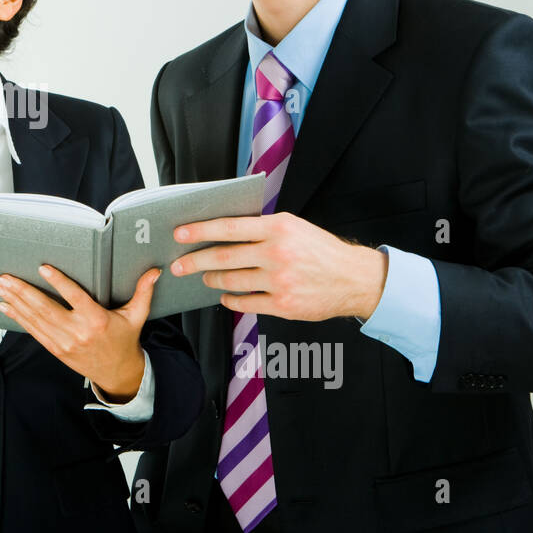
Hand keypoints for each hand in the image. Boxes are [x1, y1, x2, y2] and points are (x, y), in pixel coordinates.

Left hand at [0, 264, 160, 401]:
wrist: (117, 373)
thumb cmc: (125, 340)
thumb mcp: (136, 316)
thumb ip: (143, 292)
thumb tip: (155, 271)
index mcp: (97, 320)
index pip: (75, 297)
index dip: (58, 282)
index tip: (43, 268)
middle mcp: (77, 332)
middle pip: (46, 308)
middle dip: (23, 291)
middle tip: (5, 276)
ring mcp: (64, 342)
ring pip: (35, 319)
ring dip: (15, 302)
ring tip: (0, 286)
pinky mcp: (56, 349)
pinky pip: (33, 331)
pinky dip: (18, 318)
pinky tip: (5, 306)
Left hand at [171, 212, 387, 321]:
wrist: (354, 279)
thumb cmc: (320, 250)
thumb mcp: (293, 226)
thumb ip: (261, 228)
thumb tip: (222, 231)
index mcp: (278, 228)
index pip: (229, 227)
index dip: (200, 230)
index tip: (179, 234)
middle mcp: (277, 253)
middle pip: (223, 257)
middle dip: (194, 261)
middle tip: (178, 265)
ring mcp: (279, 281)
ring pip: (231, 281)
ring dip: (213, 279)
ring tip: (205, 276)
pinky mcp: (283, 305)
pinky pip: (245, 303)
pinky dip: (230, 299)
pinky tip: (226, 295)